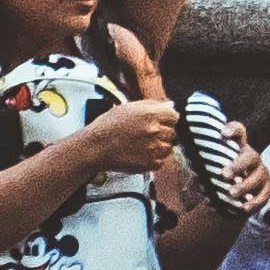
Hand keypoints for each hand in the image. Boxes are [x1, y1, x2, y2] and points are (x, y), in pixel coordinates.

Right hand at [65, 92, 186, 182]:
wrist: (95, 147)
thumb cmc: (108, 126)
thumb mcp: (128, 108)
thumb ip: (152, 105)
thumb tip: (170, 106)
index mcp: (150, 114)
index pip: (174, 117)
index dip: (167, 119)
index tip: (161, 122)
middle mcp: (154, 131)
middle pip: (172, 132)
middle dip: (163, 133)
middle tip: (148, 135)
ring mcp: (152, 148)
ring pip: (168, 148)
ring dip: (160, 146)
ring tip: (144, 145)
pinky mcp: (148, 164)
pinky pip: (160, 162)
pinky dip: (153, 160)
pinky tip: (141, 154)